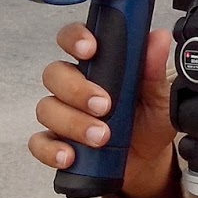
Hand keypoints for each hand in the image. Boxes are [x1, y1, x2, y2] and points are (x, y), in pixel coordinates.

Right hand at [28, 23, 179, 197]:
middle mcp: (74, 86)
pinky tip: (70, 155)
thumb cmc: (148, 119)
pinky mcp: (56, 143)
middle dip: (77, 89)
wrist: (147, 159)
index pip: (74, 39)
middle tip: (104, 105)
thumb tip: (158, 39)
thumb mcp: (158, 95)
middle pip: (54, 74)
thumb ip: (154, 69)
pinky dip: (51, 150)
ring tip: (100, 137)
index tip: (90, 48)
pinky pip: (39, 143)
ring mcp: (62, 114)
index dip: (75, 38)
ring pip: (47, 108)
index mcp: (97, 65)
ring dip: (72, 122)